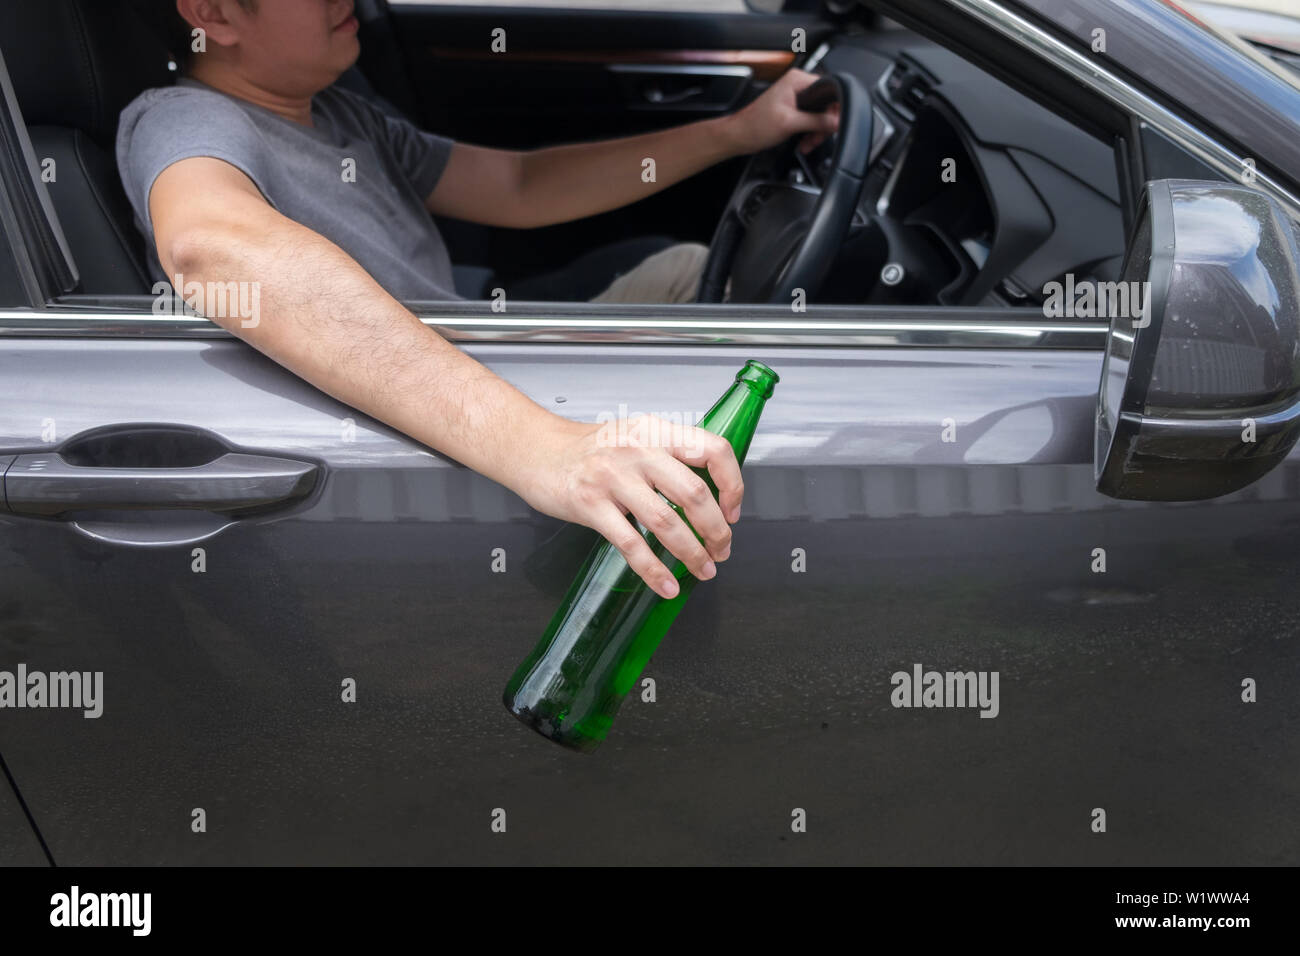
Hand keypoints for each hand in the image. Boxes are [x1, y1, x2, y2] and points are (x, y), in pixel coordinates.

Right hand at [514, 414, 743, 599]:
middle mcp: (638, 449)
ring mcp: (613, 477)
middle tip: (722, 550)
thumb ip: (670, 457)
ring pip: (666, 522)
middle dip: (716, 530)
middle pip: (694, 493)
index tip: (733, 511)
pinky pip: (631, 544)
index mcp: (657, 431)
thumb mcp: (636, 436)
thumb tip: (710, 497)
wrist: (537, 451)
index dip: (732, 484)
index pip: (713, 450)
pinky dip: (654, 570)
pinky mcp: (590, 504)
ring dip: (692, 553)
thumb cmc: (590, 450)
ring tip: (703, 569)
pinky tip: (666, 585)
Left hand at [722, 68, 840, 156]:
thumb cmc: (755, 126)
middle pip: (826, 105)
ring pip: (819, 116)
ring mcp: (796, 98)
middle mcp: (798, 85)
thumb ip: (816, 121)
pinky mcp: (794, 110)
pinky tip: (803, 142)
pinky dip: (809, 134)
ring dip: (815, 133)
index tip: (832, 125)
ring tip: (807, 144)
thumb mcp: (790, 123)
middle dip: (822, 126)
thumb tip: (837, 121)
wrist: (739, 136)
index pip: (829, 90)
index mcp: (797, 80)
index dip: (833, 110)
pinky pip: (811, 121)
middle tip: (814, 139)